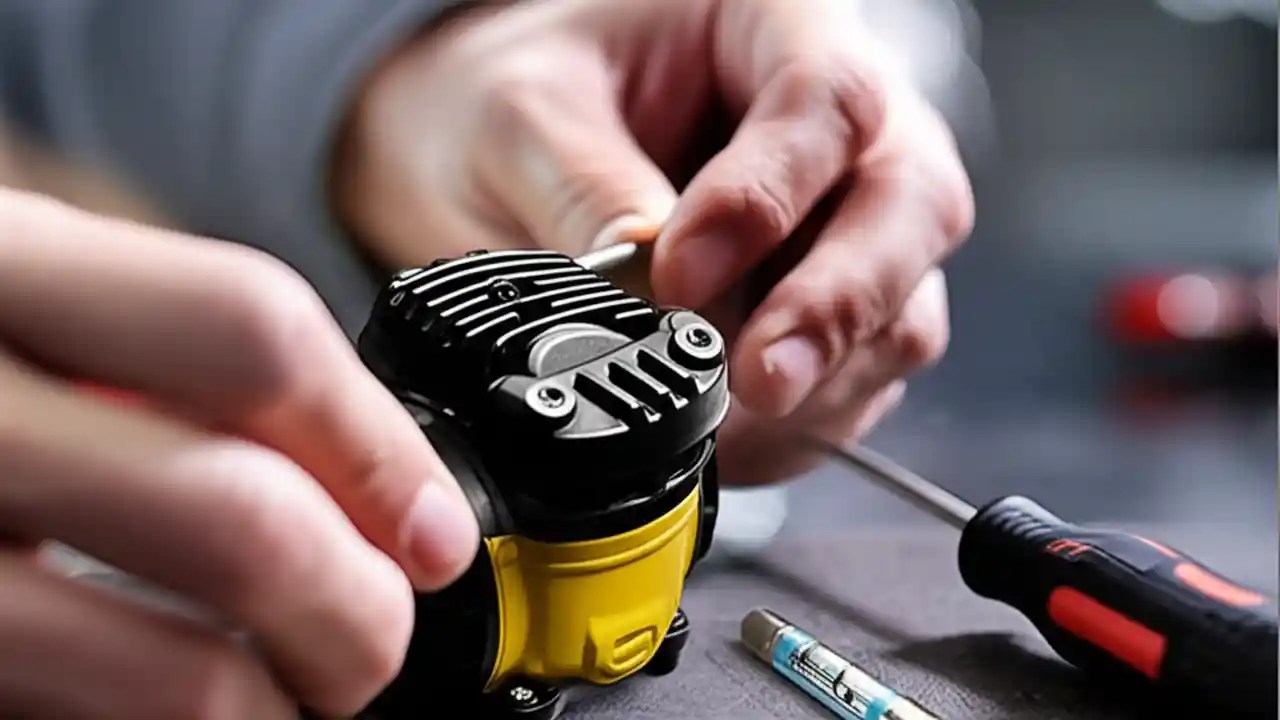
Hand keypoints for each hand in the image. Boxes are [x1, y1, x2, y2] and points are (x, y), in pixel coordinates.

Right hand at [0, 189, 478, 717]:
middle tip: (373, 641)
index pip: (251, 334)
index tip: (436, 533)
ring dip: (275, 708)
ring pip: (173, 675)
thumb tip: (381, 482)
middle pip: (238, 517)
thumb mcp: (39, 300)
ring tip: (294, 698)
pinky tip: (177, 708)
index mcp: (5, 269)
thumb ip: (173, 359)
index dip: (375, 447)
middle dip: (353, 610)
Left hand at [334, 0, 973, 485]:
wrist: (509, 153)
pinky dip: (801, 424)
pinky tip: (731, 434)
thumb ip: (589, 195)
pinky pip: (859, 384)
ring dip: (822, 380)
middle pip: (910, 206)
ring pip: (900, 310)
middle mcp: (843, 130)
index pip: (827, 99)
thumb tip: (654, 300)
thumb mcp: (522, 119)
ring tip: (721, 419)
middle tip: (758, 377)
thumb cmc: (526, 99)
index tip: (682, 273)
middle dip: (835, 306)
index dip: (769, 196)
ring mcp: (850, 228)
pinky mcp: (834, 319)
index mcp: (776, 28)